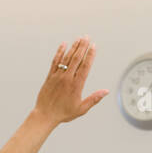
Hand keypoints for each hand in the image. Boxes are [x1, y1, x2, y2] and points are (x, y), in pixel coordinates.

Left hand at [0, 36, 108, 152]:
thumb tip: (106, 91)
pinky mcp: (50, 76)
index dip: (90, 55)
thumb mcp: (82, 109)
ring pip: (67, 58)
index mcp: (76, 86)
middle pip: (76, 59)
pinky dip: (59, 52)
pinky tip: (64, 44)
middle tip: (87, 37)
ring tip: (79, 38)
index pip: (85, 66)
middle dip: (83, 46)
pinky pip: (55, 61)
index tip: (94, 46)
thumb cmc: (64, 114)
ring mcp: (58, 76)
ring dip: (73, 47)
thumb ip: (94, 99)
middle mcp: (67, 78)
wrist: (45, 115)